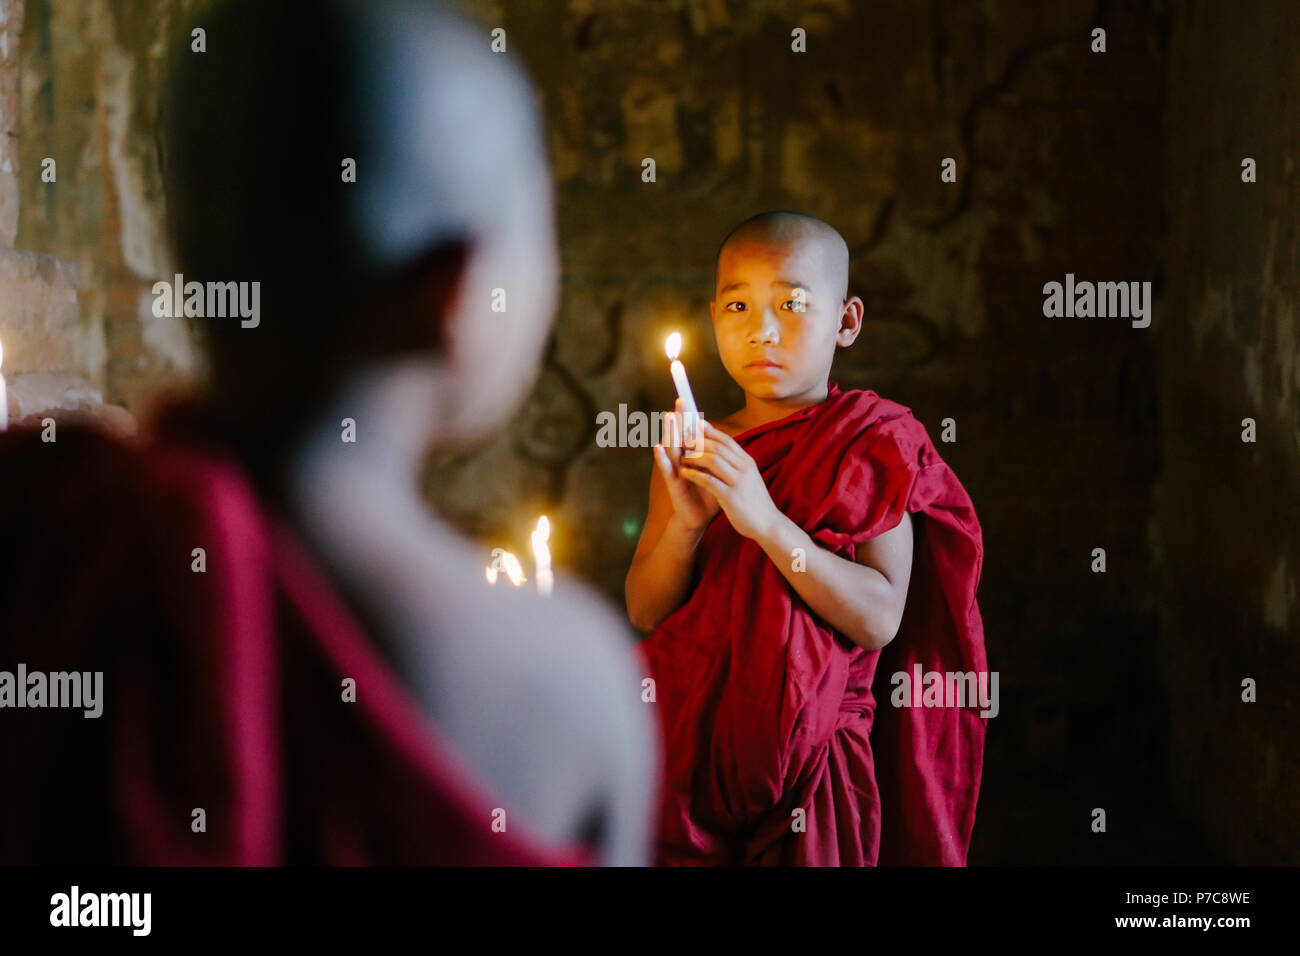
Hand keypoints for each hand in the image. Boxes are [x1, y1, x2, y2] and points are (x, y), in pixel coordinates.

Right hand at [653, 399, 721, 532]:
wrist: (700, 520)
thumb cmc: (709, 496)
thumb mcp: (716, 473)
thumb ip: (716, 458)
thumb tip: (725, 440)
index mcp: (694, 457)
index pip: (691, 433)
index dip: (689, 417)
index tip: (688, 399)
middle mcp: (683, 461)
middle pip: (680, 436)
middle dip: (680, 419)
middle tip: (679, 401)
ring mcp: (676, 471)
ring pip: (673, 448)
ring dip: (670, 433)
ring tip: (669, 417)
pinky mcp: (673, 484)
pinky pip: (667, 469)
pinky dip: (662, 459)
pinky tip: (658, 447)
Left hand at [676, 419, 780, 541]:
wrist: (767, 524)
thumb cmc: (755, 501)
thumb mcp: (749, 478)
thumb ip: (737, 464)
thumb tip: (723, 451)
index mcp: (747, 462)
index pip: (727, 441)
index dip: (710, 432)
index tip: (696, 424)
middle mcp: (744, 468)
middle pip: (717, 447)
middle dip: (698, 442)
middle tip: (683, 441)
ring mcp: (738, 482)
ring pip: (712, 460)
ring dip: (694, 457)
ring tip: (682, 457)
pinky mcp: (731, 496)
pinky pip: (708, 480)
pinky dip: (694, 474)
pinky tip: (684, 473)